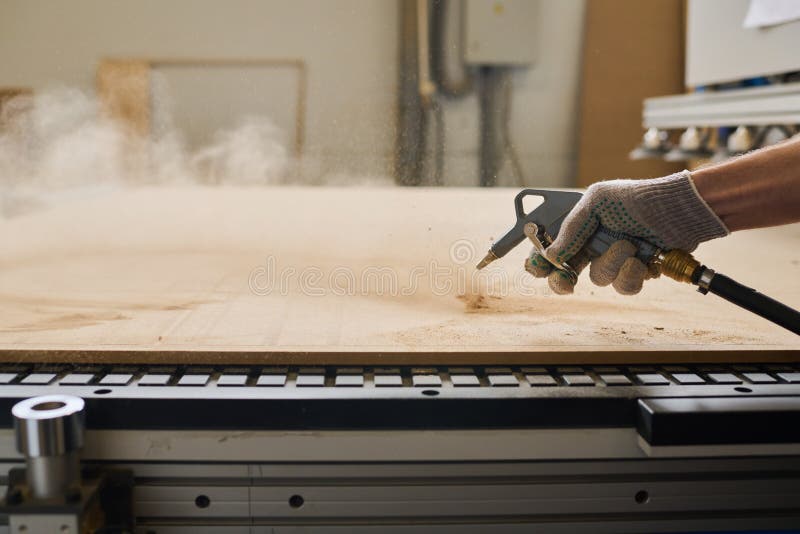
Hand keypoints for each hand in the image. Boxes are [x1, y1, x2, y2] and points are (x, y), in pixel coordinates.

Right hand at [525, 171, 727, 294]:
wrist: (679, 210)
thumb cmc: (639, 198)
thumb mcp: (598, 201)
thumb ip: (572, 227)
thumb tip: (551, 254)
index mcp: (580, 227)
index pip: (551, 247)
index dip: (541, 260)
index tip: (538, 268)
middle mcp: (594, 245)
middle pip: (565, 273)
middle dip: (563, 280)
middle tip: (566, 282)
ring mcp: (614, 260)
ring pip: (598, 278)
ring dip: (613, 262)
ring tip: (629, 244)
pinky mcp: (635, 273)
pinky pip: (623, 286)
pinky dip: (632, 274)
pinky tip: (642, 260)